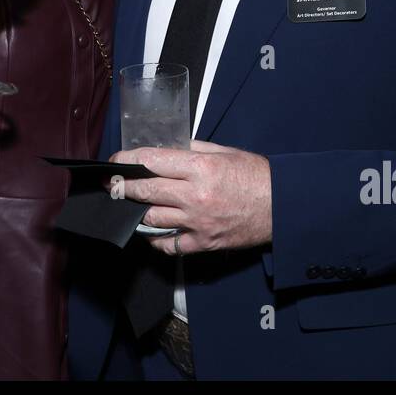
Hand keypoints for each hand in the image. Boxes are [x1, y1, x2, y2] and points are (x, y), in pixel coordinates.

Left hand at [111, 139, 271, 254]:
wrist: (283, 207)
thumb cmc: (257, 177)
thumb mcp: (224, 152)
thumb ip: (193, 149)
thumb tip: (167, 149)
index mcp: (200, 168)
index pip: (152, 161)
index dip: (128, 159)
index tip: (116, 160)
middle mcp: (195, 196)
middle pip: (145, 191)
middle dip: (123, 186)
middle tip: (112, 184)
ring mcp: (198, 223)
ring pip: (151, 219)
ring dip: (136, 211)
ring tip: (128, 205)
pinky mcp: (203, 243)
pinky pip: (169, 245)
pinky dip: (155, 238)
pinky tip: (150, 231)